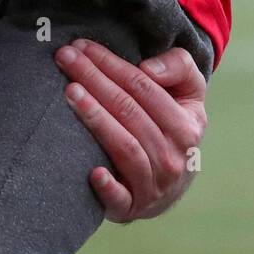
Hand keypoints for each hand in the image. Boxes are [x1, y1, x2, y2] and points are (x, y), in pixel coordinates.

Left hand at [55, 42, 207, 222]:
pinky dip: (107, 186)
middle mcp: (173, 157)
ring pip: (124, 146)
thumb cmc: (172, 126)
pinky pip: (121, 198)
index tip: (82, 46)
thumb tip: (148, 67)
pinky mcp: (132, 208)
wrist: (172, 184)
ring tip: (69, 92)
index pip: (143, 86)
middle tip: (65, 58)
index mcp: (187, 125)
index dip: (111, 63)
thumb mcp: (188, 94)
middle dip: (94, 79)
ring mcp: (153, 185)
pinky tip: (91, 171)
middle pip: (128, 110)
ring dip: (95, 117)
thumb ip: (179, 67)